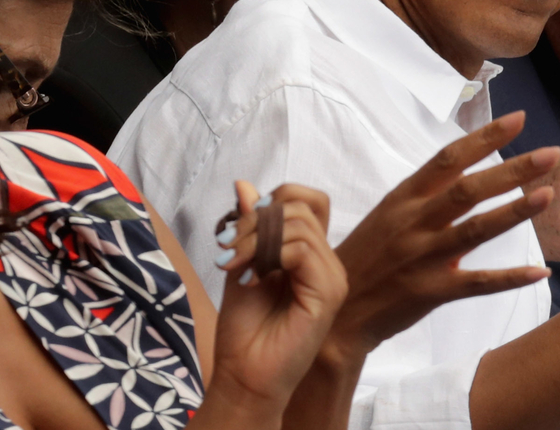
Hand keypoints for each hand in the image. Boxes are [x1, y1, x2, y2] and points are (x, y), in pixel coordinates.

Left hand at [205, 181, 347, 417]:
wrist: (244, 375)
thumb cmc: (244, 328)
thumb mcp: (240, 262)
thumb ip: (248, 226)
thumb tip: (244, 184)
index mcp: (312, 254)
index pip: (307, 199)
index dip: (272, 201)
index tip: (237, 230)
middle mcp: (328, 263)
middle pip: (300, 206)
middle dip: (255, 220)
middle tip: (227, 249)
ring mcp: (332, 278)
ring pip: (299, 224)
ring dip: (255, 239)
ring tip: (233, 266)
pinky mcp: (328, 294)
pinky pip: (302, 250)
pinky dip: (268, 256)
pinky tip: (249, 278)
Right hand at [328, 110, 556, 356]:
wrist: (338, 312)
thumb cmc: (366, 257)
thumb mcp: (387, 215)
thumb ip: (425, 196)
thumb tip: (467, 174)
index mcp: (403, 198)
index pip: (448, 159)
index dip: (484, 138)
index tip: (518, 119)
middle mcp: (413, 222)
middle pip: (468, 189)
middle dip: (511, 169)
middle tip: (550, 153)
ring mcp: (423, 257)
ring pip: (475, 230)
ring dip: (514, 212)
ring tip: (548, 195)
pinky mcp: (430, 291)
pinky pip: (477, 284)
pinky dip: (510, 278)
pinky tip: (541, 272)